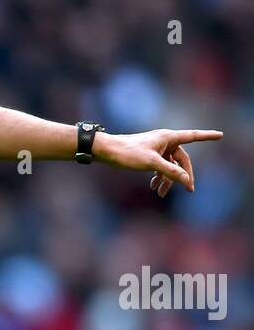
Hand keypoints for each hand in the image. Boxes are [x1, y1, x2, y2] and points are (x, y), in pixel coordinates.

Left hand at [94, 127, 223, 196]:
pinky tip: (153, 187)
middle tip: (188, 190)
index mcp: (168, 137)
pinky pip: (160, 166)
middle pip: (181, 159)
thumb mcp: (151, 164)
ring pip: (170, 165)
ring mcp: (157, 148)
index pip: (193, 136)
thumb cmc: (128, 153)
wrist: (108, 151)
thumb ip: (170, 172)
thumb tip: (187, 180)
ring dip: (167, 179)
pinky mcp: (149, 154)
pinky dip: (159, 176)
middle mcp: (165, 140)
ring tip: (160, 193)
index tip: (220, 135)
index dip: (207, 136)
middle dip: (183, 175)